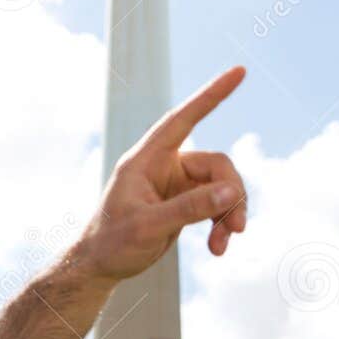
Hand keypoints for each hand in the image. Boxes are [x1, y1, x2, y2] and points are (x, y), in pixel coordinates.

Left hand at [73, 65, 248, 283]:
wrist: (99, 267)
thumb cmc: (112, 244)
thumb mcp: (149, 226)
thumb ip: (189, 208)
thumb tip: (231, 191)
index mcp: (145, 160)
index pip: (182, 119)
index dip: (211, 95)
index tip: (239, 71)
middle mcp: (162, 166)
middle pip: (216, 165)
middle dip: (232, 194)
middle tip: (237, 226)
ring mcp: (175, 183)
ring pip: (222, 186)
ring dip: (229, 213)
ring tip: (223, 243)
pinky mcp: (183, 201)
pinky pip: (216, 204)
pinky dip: (221, 223)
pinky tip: (217, 247)